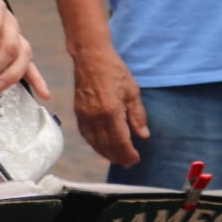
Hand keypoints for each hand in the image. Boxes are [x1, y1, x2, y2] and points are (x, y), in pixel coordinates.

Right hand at [71, 48, 148, 167]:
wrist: (91, 57)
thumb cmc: (114, 71)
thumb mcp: (132, 91)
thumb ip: (137, 115)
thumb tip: (143, 135)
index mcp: (111, 112)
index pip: (120, 140)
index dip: (128, 153)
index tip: (135, 159)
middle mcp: (95, 117)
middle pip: (107, 144)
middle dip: (118, 156)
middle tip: (128, 163)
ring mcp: (85, 115)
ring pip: (94, 141)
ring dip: (105, 153)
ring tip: (115, 159)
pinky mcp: (78, 111)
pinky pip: (85, 133)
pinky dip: (93, 143)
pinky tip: (100, 146)